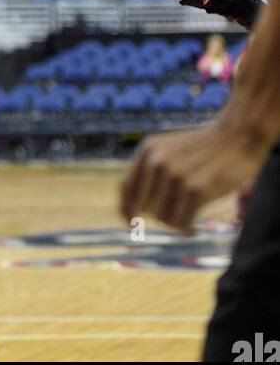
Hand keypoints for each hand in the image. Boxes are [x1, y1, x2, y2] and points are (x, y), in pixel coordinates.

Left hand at [119, 118, 269, 232]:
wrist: (238, 135)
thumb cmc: (206, 147)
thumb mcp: (171, 149)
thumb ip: (154, 170)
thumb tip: (137, 206)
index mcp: (148, 150)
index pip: (126, 189)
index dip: (125, 210)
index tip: (130, 224)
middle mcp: (157, 161)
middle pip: (145, 208)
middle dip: (161, 215)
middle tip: (177, 215)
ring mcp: (176, 175)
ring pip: (163, 218)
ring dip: (176, 223)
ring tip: (187, 219)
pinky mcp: (196, 190)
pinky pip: (181, 223)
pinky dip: (186, 229)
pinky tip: (193, 228)